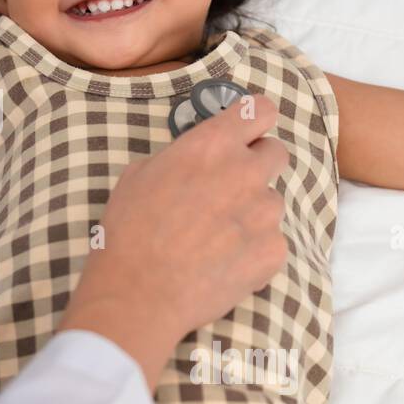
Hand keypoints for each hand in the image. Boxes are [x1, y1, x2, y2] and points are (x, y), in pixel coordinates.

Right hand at [59, 94, 288, 385]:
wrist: (138, 293)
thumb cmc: (128, 231)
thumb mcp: (139, 175)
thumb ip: (180, 157)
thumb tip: (194, 160)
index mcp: (211, 145)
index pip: (259, 110)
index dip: (255, 120)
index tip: (248, 131)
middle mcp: (245, 172)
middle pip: (276, 153)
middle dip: (257, 166)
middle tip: (229, 189)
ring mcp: (264, 213)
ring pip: (270, 202)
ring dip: (251, 213)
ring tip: (216, 238)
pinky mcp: (273, 251)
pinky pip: (272, 242)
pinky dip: (253, 250)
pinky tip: (223, 263)